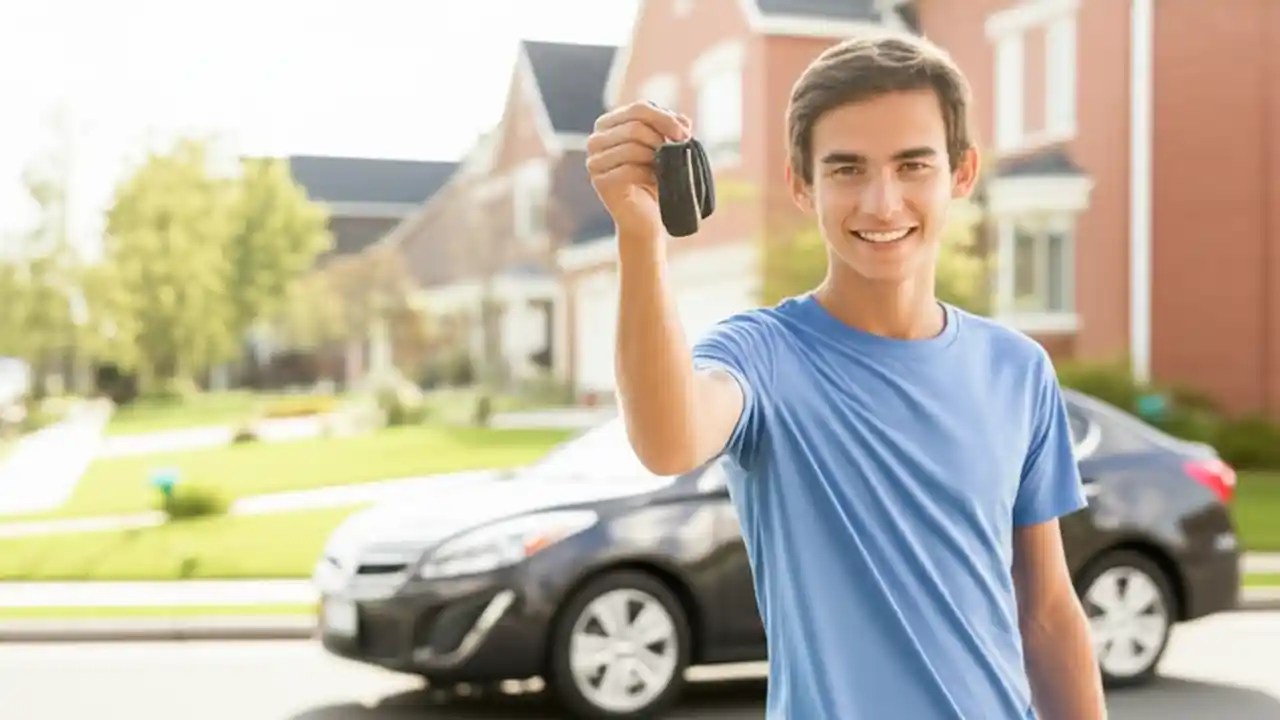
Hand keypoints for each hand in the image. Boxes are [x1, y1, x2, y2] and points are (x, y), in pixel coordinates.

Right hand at [586, 101, 690, 240]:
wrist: (644, 217)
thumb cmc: (653, 179)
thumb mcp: (664, 148)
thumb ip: (672, 129)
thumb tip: (684, 120)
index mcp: (609, 124)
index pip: (638, 108)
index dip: (665, 118)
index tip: (685, 134)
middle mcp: (596, 140)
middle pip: (635, 126)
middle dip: (661, 139)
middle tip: (678, 152)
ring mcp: (594, 161)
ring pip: (632, 146)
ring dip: (655, 157)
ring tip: (665, 168)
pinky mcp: (600, 182)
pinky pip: (628, 169)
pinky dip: (648, 175)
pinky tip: (656, 181)